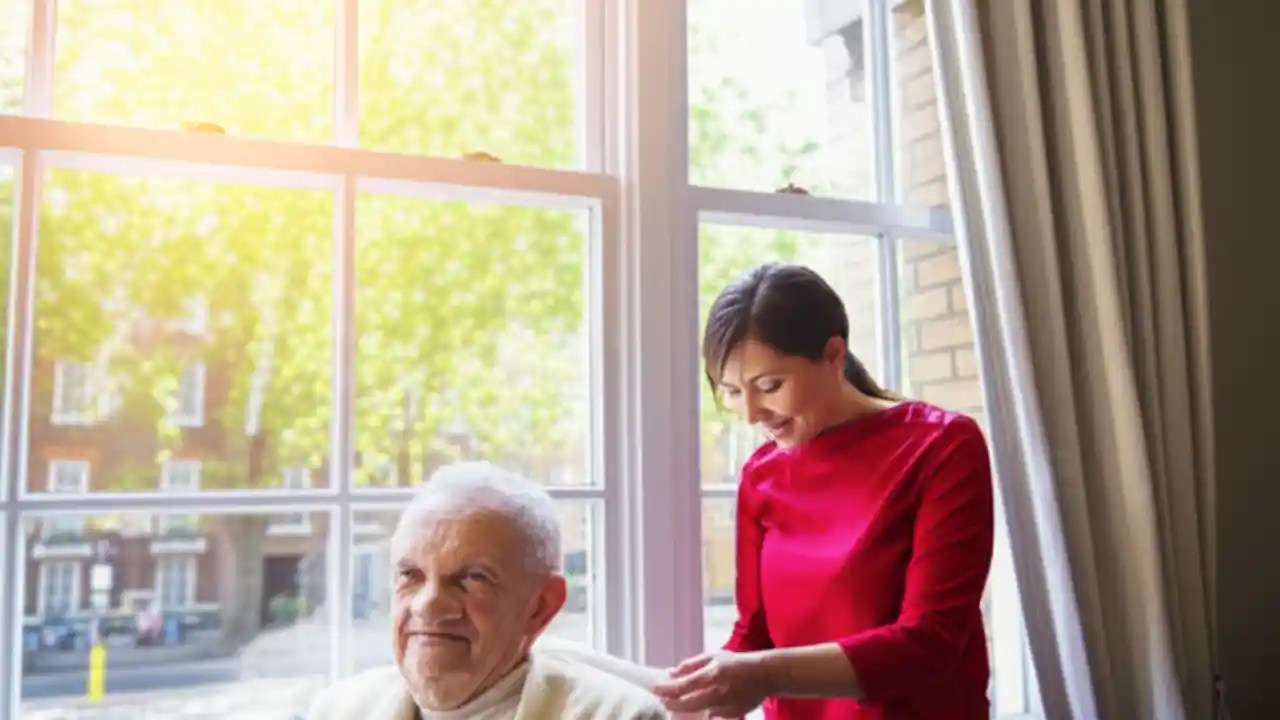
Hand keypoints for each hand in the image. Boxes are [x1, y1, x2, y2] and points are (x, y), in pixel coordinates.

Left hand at [652, 651, 770, 717]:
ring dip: (684, 710)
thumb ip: (691, 665)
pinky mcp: (731, 714)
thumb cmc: (736, 663)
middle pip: (687, 704)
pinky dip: (701, 713)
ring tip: (674, 705)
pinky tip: (695, 708)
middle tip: (662, 700)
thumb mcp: (713, 656)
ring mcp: (725, 706)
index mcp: (712, 674)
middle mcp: (717, 692)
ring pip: (698, 712)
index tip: (655, 689)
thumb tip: (671, 672)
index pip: (683, 685)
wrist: (764, 675)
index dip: (667, 689)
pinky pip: (711, 716)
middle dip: (671, 703)